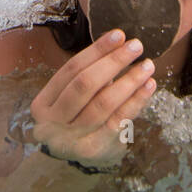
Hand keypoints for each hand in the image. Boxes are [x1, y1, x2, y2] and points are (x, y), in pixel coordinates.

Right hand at [28, 29, 156, 168]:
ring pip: (103, 103)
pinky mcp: (93, 150)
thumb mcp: (74, 97)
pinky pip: (118, 120)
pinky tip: (149, 86)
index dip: (96, 50)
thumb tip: (119, 43)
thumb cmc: (80, 118)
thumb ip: (90, 74)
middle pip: (84, 84)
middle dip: (113, 62)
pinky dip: (135, 101)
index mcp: (43, 103)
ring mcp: (71, 138)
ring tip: (147, 65)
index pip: (71, 69)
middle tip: (136, 46)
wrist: (83, 156)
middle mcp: (52, 122)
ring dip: (129, 81)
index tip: (119, 35)